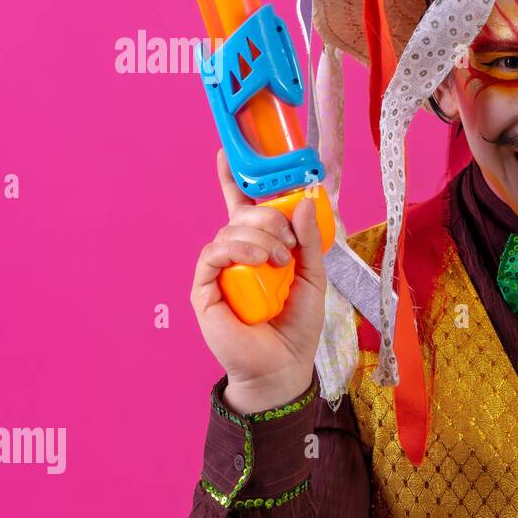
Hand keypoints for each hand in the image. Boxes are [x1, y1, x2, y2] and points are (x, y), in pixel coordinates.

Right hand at [190, 150, 327, 413]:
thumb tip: (305, 200)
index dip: (233, 181)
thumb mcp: (313, 275)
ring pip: (229, 231)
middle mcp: (235, 255)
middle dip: (269, 219)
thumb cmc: (296, 323)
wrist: (283, 365)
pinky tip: (258, 261)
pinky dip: (237, 249)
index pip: (242, 208)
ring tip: (279, 260)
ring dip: (260, 238)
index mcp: (259, 248)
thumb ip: (310, 239)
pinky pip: (212, 254)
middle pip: (243, 215)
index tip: (225, 152)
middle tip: (290, 242)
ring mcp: (218, 271)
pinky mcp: (204, 289)